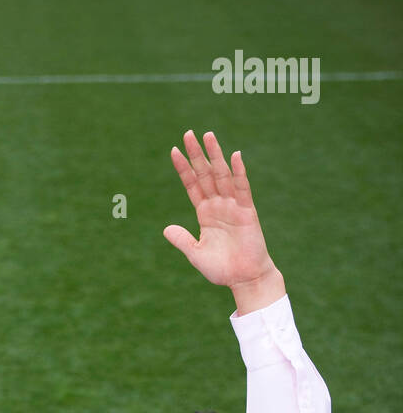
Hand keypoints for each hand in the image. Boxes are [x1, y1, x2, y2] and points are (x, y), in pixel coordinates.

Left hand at [163, 130, 284, 311]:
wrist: (244, 279)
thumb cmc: (222, 269)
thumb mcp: (196, 255)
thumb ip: (183, 240)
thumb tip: (165, 228)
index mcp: (205, 213)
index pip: (192, 185)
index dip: (183, 168)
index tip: (174, 151)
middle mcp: (218, 205)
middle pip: (205, 174)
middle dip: (197, 154)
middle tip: (189, 133)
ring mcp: (233, 206)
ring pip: (222, 176)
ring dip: (215, 156)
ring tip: (208, 136)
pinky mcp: (247, 211)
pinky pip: (242, 188)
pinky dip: (239, 172)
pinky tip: (234, 156)